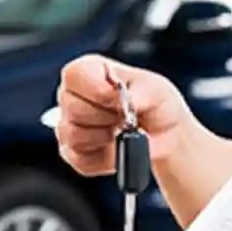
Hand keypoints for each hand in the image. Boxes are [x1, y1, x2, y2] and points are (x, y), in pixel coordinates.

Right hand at [56, 55, 194, 175]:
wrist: (163, 135)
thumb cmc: (155, 104)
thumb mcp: (156, 89)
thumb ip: (140, 92)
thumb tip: (129, 101)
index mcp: (90, 70)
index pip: (75, 74)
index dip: (96, 89)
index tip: (117, 100)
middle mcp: (73, 95)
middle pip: (73, 107)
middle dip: (106, 116)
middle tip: (125, 117)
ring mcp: (68, 125)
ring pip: (74, 135)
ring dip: (105, 136)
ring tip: (121, 130)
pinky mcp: (73, 154)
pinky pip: (81, 159)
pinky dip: (103, 157)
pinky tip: (115, 146)